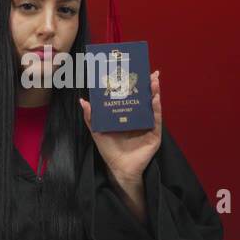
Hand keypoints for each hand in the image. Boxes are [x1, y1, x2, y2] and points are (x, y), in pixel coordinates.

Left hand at [79, 71, 161, 220]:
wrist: (119, 169)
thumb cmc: (109, 150)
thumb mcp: (97, 131)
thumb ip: (91, 117)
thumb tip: (83, 100)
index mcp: (126, 115)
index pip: (131, 96)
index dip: (132, 84)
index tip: (132, 71)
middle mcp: (139, 118)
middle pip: (144, 97)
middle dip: (147, 84)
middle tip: (148, 70)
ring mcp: (148, 125)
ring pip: (152, 105)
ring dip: (154, 92)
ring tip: (153, 80)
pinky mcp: (155, 134)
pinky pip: (156, 119)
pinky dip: (156, 108)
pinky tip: (154, 98)